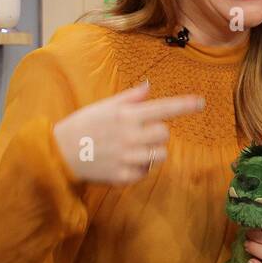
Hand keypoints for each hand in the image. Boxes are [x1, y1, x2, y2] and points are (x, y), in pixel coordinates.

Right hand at [52, 81, 203, 184]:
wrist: (60, 154)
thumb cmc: (84, 125)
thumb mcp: (104, 106)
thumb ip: (129, 98)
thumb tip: (148, 86)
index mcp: (126, 115)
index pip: (163, 108)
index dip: (184, 105)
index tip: (201, 102)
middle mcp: (130, 136)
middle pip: (165, 133)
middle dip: (157, 132)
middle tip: (139, 133)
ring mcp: (127, 158)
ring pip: (160, 154)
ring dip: (152, 151)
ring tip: (132, 148)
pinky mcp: (124, 176)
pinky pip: (146, 171)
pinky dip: (139, 167)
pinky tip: (124, 161)